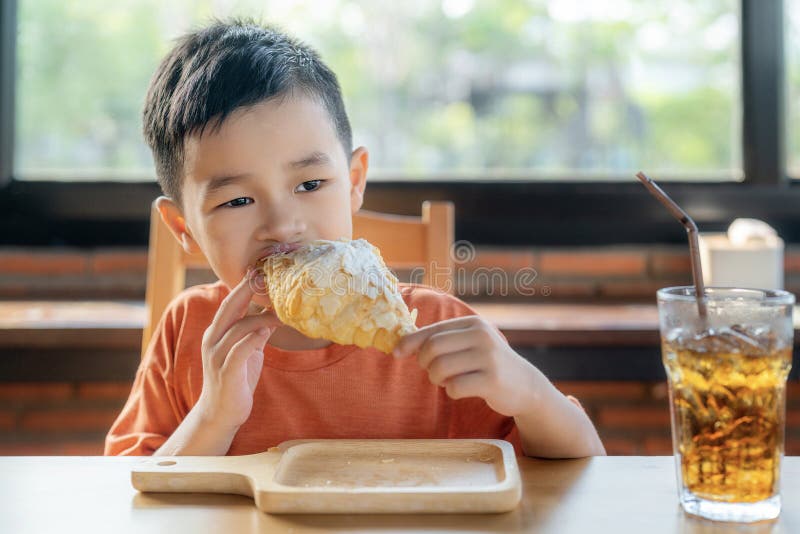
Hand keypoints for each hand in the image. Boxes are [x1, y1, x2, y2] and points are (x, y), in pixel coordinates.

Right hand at [196, 269, 280, 430]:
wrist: (220, 413)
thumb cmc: (236, 378)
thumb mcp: (247, 351)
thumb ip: (255, 332)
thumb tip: (272, 314)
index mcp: (217, 332)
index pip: (230, 302)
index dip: (245, 286)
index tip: (262, 270)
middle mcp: (213, 340)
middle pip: (229, 307)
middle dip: (247, 289)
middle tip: (268, 276)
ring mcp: (217, 356)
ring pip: (238, 327)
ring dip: (261, 318)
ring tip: (282, 313)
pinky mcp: (226, 373)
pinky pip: (239, 351)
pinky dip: (253, 339)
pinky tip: (266, 332)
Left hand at [393, 315, 536, 416]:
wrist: (525, 385)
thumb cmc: (487, 364)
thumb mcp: (470, 344)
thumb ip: (442, 340)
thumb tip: (400, 344)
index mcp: (473, 324)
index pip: (432, 330)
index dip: (410, 342)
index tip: (396, 352)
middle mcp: (481, 336)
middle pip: (432, 348)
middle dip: (425, 364)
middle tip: (433, 372)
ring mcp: (488, 358)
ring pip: (440, 368)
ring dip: (437, 379)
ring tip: (447, 381)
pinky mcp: (492, 380)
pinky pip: (454, 387)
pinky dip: (451, 391)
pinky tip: (462, 390)